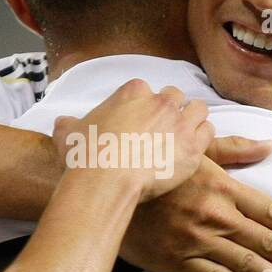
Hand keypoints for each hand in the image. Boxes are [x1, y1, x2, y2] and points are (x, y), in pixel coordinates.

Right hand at [53, 80, 212, 201]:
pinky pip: (208, 132)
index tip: (141, 120)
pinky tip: (193, 148)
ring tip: (183, 136)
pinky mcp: (193, 147)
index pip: (146, 90)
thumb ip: (68, 124)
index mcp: (133, 92)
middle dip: (172, 110)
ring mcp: (180, 123)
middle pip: (175, 96)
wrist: (105, 181)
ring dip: (192, 119)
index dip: (145, 105)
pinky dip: (202, 138)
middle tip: (164, 129)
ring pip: (198, 109)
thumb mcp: (68, 133)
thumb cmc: (86, 157)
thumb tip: (63, 123)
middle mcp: (160, 101)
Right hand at [121, 137, 271, 271]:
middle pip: (266, 243)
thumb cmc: (152, 163)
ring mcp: (195, 241)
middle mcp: (214, 216)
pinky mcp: (175, 261)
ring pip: (245, 264)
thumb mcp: (192, 147)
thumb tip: (268, 145)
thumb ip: (233, 148)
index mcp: (222, 187)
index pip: (270, 212)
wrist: (105, 188)